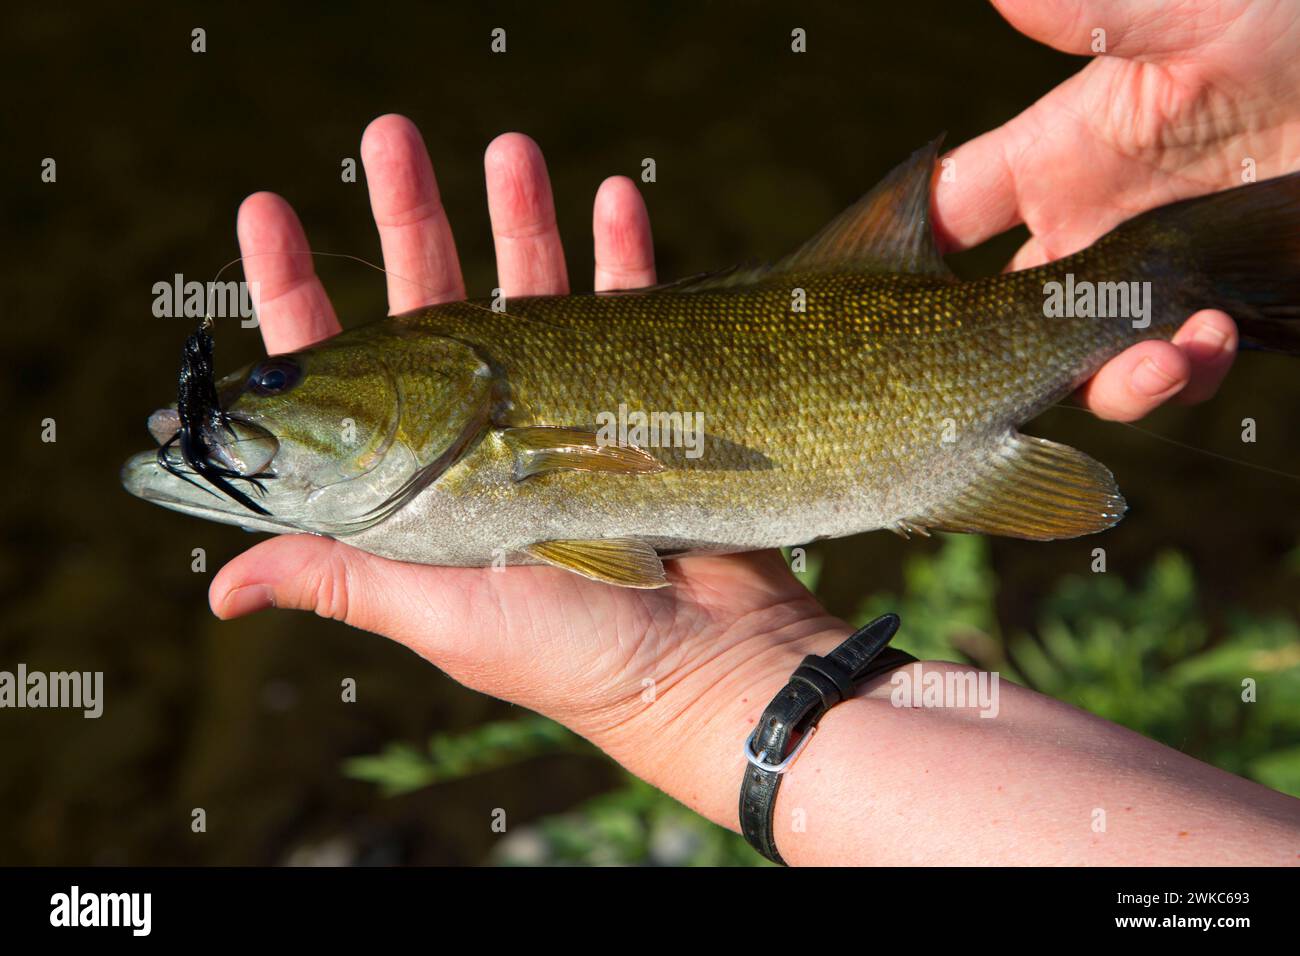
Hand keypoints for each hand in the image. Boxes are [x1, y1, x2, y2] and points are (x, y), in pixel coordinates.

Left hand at [212, 116, 844, 826]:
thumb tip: (219, 593)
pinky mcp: (645, 404)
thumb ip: (340, 576)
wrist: (707, 671)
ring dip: (521, 217)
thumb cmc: (566, 656)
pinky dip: (624, 254)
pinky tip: (613, 197)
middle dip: (413, 217)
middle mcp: (488, 438)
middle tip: (390, 134)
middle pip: (436, 307)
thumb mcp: (437, 612)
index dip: (301, 294)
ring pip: (533, 292)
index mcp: (423, 480)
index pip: (345, 374)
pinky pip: (632, 310)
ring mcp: (568, 413)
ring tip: (510, 145)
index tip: (269, 211)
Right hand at [936, 0, 1299, 420]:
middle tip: (1034, 361)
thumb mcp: (1186, 11)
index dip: (907, 254)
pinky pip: (1175, 370)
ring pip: (1085, 363)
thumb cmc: (1291, 19)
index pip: (949, 214)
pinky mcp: (1215, 305)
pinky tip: (1210, 338)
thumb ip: (1090, 12)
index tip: (885, 301)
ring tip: (1158, 361)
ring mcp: (1155, 274)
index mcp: (1061, 158)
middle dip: (1007, 356)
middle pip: (1006, 319)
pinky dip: (1184, 374)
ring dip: (1109, 381)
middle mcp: (1094, 228)